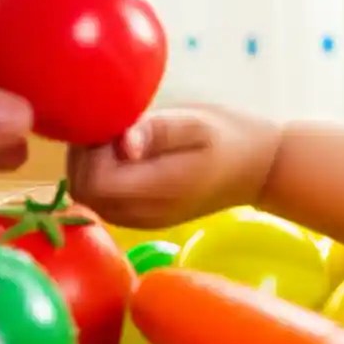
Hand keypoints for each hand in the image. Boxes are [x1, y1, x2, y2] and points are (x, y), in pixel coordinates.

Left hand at [66, 104, 281, 226]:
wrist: (260, 169)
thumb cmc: (231, 137)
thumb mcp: (198, 123)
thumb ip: (157, 130)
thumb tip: (122, 143)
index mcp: (158, 190)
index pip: (94, 181)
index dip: (91, 150)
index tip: (113, 124)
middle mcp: (144, 213)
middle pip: (83, 192)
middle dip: (84, 156)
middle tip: (112, 126)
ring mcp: (141, 220)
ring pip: (88, 198)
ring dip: (91, 164)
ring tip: (119, 137)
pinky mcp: (141, 217)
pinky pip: (103, 200)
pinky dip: (101, 175)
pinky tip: (124, 153)